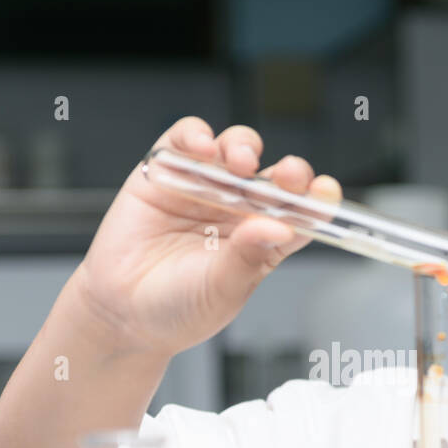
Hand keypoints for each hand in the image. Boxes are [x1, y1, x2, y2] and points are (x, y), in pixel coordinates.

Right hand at [74, 116, 341, 355]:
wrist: (122, 313)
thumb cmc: (177, 308)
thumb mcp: (221, 291)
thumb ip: (248, 257)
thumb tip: (279, 228)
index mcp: (264, 239)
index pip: (302, 212)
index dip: (316, 199)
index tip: (325, 192)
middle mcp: (240, 209)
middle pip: (274, 177)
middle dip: (287, 171)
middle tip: (287, 175)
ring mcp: (206, 187)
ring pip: (235, 149)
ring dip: (243, 147)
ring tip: (239, 162)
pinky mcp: (167, 171)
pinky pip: (186, 139)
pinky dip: (196, 135)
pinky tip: (201, 147)